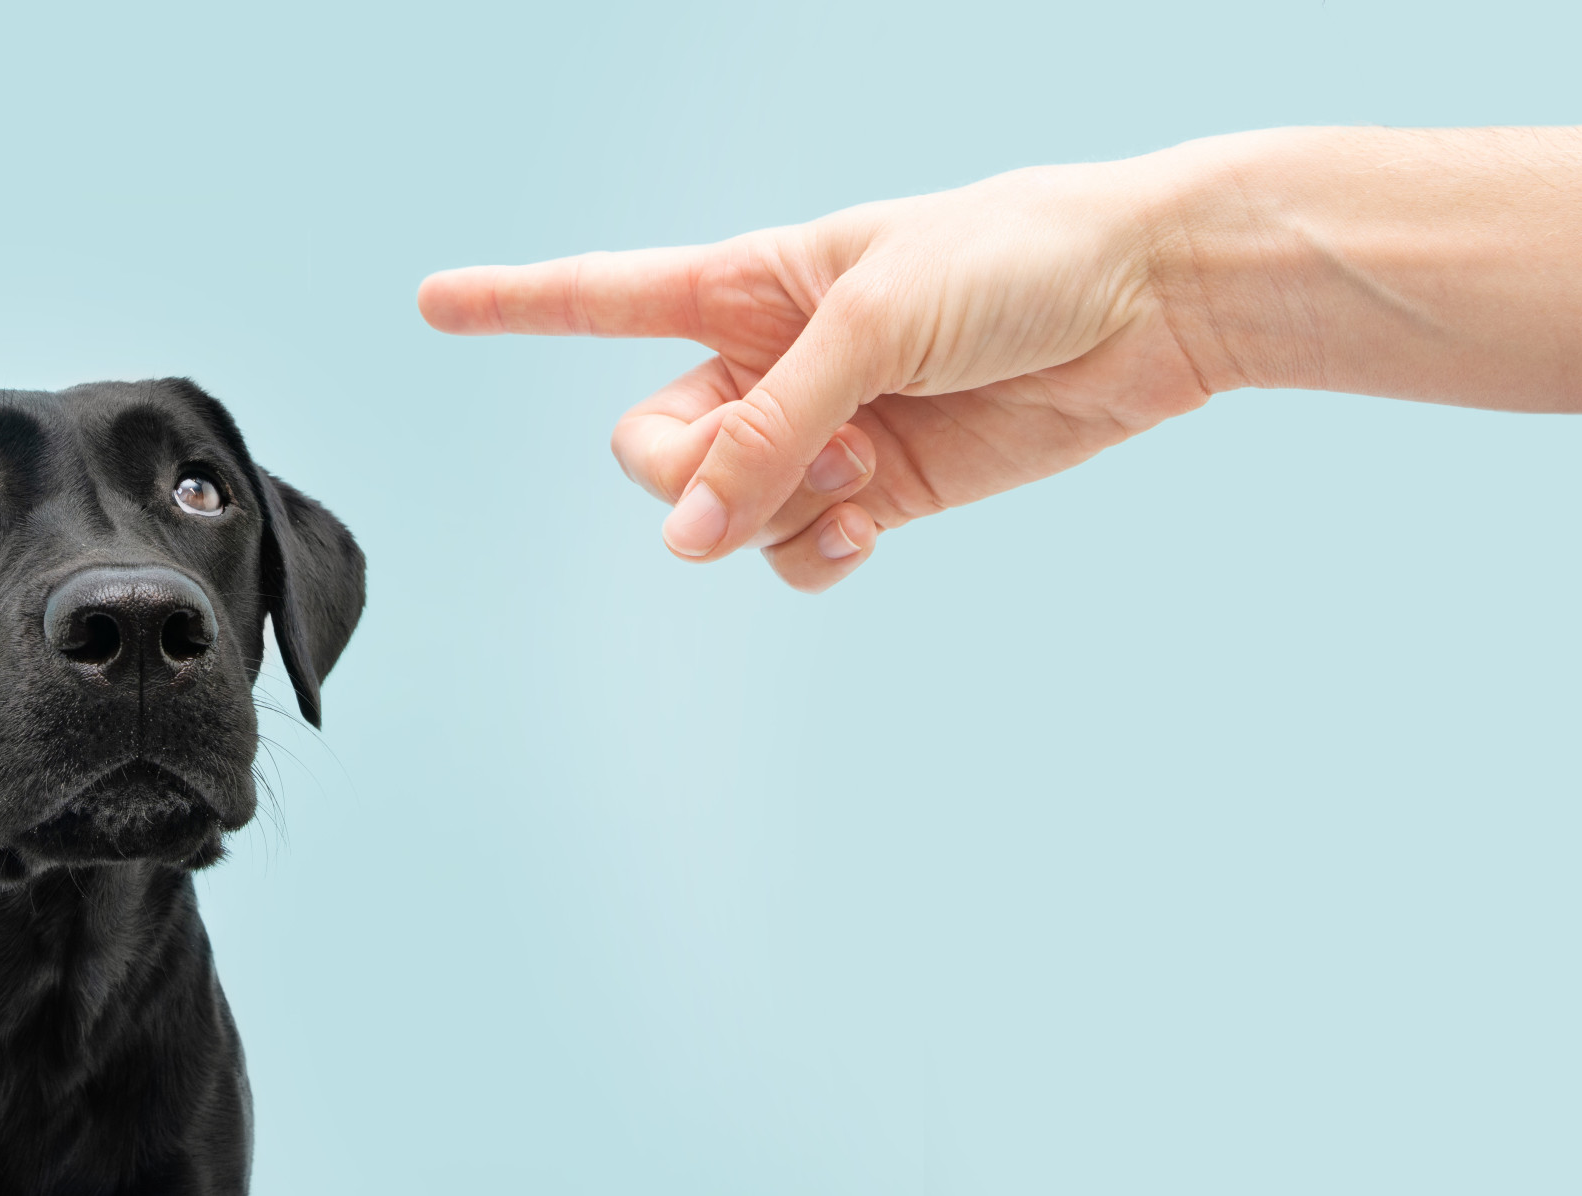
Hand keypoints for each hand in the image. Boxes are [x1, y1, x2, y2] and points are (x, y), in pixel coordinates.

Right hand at [418, 157, 1214, 590]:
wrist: (1151, 302)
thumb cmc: (1012, 261)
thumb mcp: (871, 324)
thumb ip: (767, 430)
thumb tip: (681, 537)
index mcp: (746, 284)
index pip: (602, 295)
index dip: (513, 301)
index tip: (430, 299)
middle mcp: (765, 363)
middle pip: (651, 450)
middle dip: (693, 475)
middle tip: (782, 459)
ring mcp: (819, 434)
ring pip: (722, 515)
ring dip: (771, 513)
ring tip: (865, 472)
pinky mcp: (881, 490)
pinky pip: (794, 551)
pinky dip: (816, 550)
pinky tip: (872, 520)